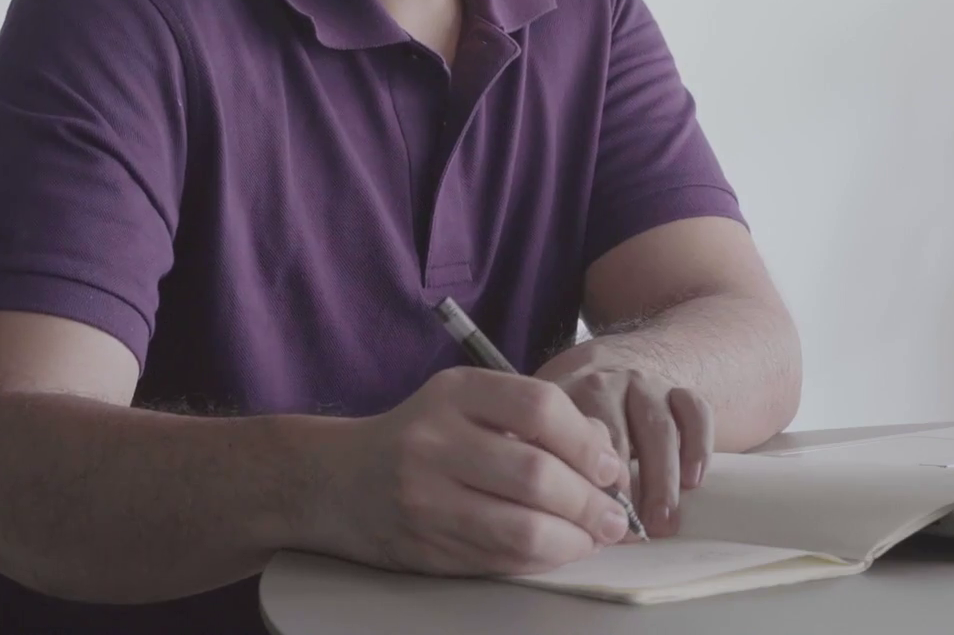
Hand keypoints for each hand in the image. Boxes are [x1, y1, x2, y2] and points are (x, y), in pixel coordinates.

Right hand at [311, 366, 631, 575]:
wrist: (337, 481)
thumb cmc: (423, 437)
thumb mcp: (469, 404)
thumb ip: (533, 418)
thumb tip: (607, 455)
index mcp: (455, 393)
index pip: (540, 407)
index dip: (588, 442)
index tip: (610, 466)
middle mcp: (435, 441)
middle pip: (537, 475)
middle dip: (591, 502)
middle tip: (615, 515)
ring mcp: (425, 498)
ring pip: (523, 529)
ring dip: (574, 539)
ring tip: (594, 536)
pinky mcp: (425, 547)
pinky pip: (501, 560)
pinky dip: (543, 559)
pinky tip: (558, 550)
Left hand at [550, 365, 713, 537]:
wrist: (611, 364)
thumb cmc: (571, 412)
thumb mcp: (543, 423)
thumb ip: (540, 457)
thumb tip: (536, 512)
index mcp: (566, 396)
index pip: (573, 441)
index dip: (583, 483)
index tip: (590, 521)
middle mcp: (607, 385)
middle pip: (618, 437)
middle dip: (625, 488)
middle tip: (629, 530)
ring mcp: (647, 385)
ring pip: (660, 428)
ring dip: (663, 478)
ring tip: (663, 521)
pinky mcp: (680, 388)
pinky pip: (697, 411)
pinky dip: (698, 445)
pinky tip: (694, 481)